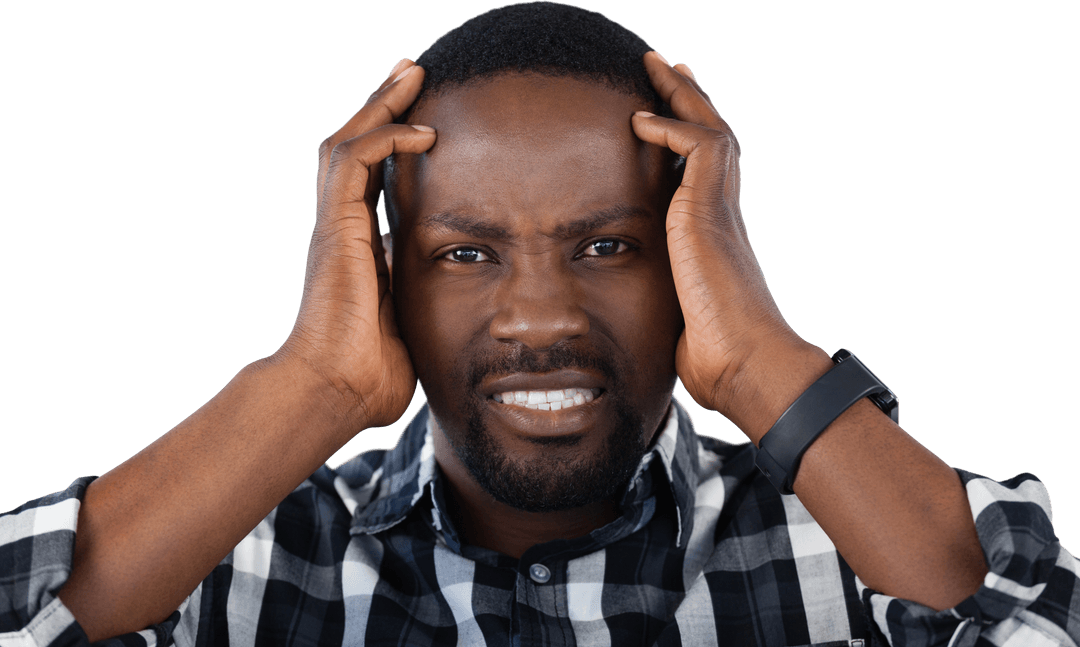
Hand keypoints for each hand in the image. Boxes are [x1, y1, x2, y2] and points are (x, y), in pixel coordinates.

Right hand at [277, 59, 436, 430]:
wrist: (335, 390)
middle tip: (411, 71)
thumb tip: (446, 306)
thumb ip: (418, 303)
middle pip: (357, 147)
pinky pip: (356, 163)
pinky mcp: (336, 228)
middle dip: (383, 106)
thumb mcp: (407, 325)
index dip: (394, 144)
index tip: (424, 120)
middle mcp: (342, 229)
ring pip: (351, 142)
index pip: (373, 179)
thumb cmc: (369, 373)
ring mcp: (335, 226)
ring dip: (382, 105)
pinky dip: (386, 138)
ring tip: (412, 72)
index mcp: (358, 247)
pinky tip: (422, 130)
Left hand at [632, 51, 822, 438]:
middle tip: (665, 65)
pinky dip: (669, 129)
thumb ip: (668, 307)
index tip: (659, 114)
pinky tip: (640, 121)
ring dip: (681, 95)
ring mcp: (719, 211)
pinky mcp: (711, 211)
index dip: (684, 137)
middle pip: (709, 138)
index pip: (701, 171)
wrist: (743, 364)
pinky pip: (697, 148)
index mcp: (711, 234)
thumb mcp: (679, 320)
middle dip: (686, 98)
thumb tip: (652, 335)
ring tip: (655, 64)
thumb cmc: (716, 356)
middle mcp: (720, 214)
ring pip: (709, 130)